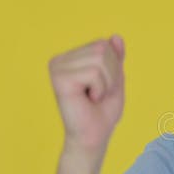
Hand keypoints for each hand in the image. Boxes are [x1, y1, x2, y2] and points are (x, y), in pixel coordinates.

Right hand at [48, 35, 125, 151]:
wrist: (93, 137)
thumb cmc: (102, 112)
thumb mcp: (115, 79)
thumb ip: (115, 58)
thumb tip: (116, 36)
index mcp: (70, 58)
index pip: (104, 44)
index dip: (113, 68)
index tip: (102, 87)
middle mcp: (59, 59)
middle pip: (102, 49)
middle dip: (111, 74)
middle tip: (98, 94)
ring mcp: (57, 67)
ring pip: (100, 59)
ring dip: (106, 83)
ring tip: (93, 97)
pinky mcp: (60, 78)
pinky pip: (94, 72)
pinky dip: (100, 88)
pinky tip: (88, 100)